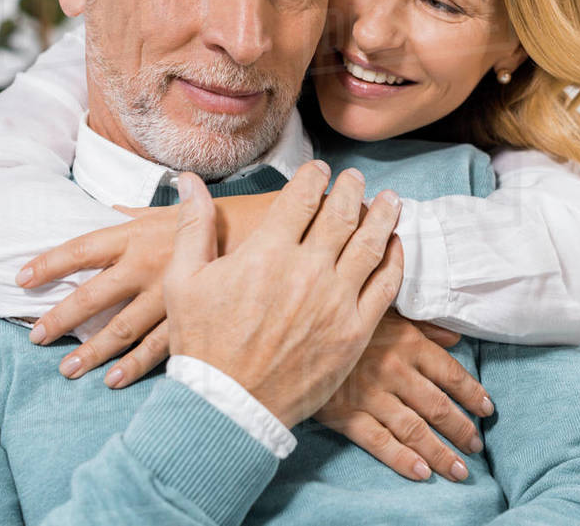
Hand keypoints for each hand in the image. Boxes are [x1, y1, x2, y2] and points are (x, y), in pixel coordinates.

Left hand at [18, 191, 280, 386]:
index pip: (83, 248)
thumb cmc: (222, 219)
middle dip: (61, 316)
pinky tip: (114, 380)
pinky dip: (134, 366)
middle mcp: (147, 265)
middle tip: (35, 335)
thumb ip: (139, 214)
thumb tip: (109, 211)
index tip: (21, 279)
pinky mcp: (192, 318)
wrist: (273, 236)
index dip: (49, 263)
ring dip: (92, 351)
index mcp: (139, 234)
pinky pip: (158, 348)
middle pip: (94, 294)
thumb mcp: (177, 211)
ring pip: (120, 328)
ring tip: (68, 368)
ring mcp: (169, 295)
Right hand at [165, 161, 404, 427]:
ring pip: (370, 244)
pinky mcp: (354, 333)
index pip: (302, 197)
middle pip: (341, 213)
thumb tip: (187, 181)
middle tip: (355, 178)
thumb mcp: (184, 281)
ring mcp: (335, 302)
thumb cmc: (202, 345)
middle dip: (351, 188)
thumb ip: (193, 226)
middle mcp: (307, 271)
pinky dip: (395, 261)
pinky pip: (385, 287)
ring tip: (391, 199)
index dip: (314, 176)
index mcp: (267, 253)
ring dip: (383, 216)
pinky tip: (396, 246)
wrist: (228, 408)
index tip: (320, 170)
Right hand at [315, 310, 494, 481]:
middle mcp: (394, 370)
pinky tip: (422, 473)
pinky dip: (403, 459)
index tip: (487, 409)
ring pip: (414, 429)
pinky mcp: (346, 415)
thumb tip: (454, 337)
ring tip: (459, 469)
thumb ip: (421, 325)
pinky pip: (380, 442)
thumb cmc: (345, 320)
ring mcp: (370, 395)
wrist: (295, 333)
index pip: (450, 373)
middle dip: (461, 428)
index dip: (472, 394)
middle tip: (476, 445)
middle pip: (437, 406)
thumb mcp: (385, 312)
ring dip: (440, 452)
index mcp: (407, 342)